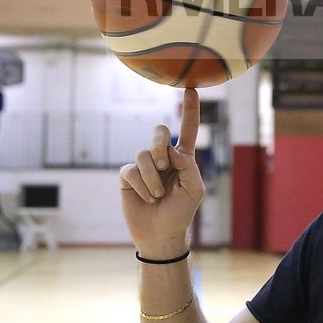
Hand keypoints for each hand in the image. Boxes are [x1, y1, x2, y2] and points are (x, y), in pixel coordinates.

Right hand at [119, 88, 205, 259]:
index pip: (187, 129)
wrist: (161, 234)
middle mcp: (162, 158)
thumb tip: (170, 149)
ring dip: (153, 177)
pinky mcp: (127, 177)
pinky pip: (131, 171)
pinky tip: (147, 198)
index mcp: (182, 158)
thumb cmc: (181, 212)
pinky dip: (142, 186)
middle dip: (159, 144)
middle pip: (159, 132)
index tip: (192, 88)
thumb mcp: (194, 188)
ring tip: (158, 195)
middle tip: (165, 166)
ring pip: (144, 154)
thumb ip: (188, 165)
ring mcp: (143, 166)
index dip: (190, 109)